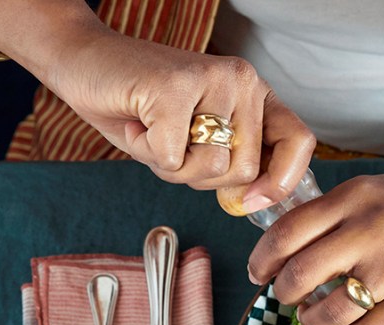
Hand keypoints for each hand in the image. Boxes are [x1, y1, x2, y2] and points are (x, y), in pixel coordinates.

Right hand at [43, 29, 314, 205]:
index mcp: (254, 94)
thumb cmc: (141, 109)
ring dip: (172, 165)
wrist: (85, 63)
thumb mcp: (195, 142)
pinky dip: (145, 150)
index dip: (283, 180)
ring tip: (154, 130)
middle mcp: (242, 80)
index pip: (298, 141)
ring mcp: (212, 78)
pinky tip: (136, 121)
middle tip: (172, 146)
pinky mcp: (176, 86)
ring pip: (212, 166)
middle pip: (245, 169)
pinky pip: (172, 156)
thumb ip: (230, 166)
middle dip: (202, 177)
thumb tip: (254, 202)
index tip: (252, 202)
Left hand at [246, 162, 383, 324]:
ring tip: (315, 319)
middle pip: (300, 275)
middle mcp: (372, 228)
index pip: (287, 233)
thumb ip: (330, 214)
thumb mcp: (372, 191)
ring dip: (312, 323)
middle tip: (290, 298)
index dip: (263, 260)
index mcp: (354, 197)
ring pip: (331, 311)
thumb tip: (282, 252)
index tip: (261, 274)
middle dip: (285, 294)